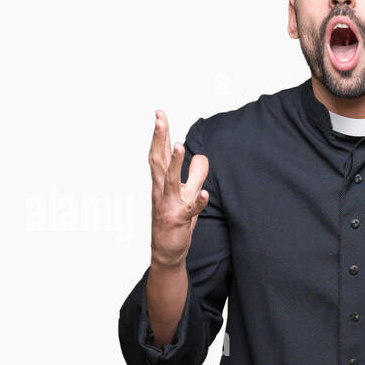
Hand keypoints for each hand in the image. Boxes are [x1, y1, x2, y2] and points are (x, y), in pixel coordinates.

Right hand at [149, 109, 209, 267]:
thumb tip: (202, 156)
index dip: (159, 134)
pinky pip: (190, 210)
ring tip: (179, 145)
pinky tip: (205, 193)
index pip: (159, 154)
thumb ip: (195, 175)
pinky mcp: (179, 220)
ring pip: (171, 182)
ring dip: (175, 163)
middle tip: (159, 119)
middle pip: (158, 161)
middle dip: (159, 139)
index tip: (159, 114)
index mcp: (162, 182)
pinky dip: (198, 201)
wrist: (167, 251)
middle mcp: (162, 190)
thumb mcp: (187, 194)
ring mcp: (170, 205)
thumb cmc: (176, 219)